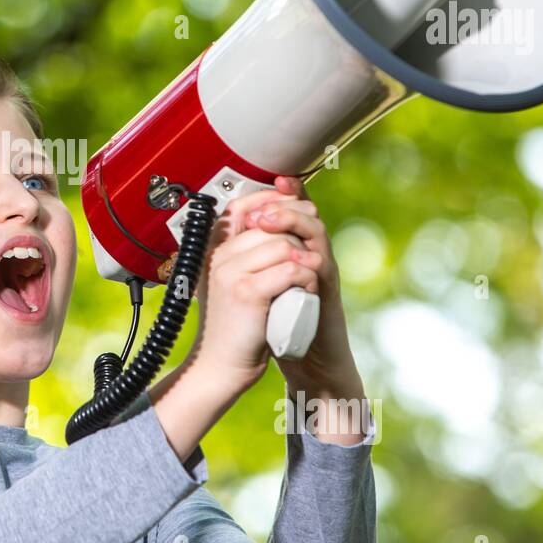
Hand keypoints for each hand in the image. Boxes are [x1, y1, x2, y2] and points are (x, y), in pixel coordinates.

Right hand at [187, 183, 319, 391]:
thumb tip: (275, 218)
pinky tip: (305, 293)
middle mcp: (218, 256)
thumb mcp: (232, 281)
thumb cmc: (233, 326)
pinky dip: (306, 280)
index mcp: (213, 250)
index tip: (295, 208)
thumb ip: (246, 253)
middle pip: (270, 225)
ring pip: (284, 245)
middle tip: (306, 262)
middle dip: (298, 239)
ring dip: (304, 262)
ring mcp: (230, 272)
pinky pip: (290, 270)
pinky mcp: (247, 291)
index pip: (242, 206)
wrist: (221, 365)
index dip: (271, 200)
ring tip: (304, 283)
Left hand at [252, 176, 363, 402]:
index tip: (270, 182)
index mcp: (292, 251)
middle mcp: (310, 256)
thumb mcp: (256, 288)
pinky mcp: (327, 294)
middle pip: (306, 214)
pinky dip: (309, 258)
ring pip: (316, 234)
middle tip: (262, 206)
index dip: (283, 194)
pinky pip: (322, 268)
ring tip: (268, 221)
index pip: (290, 212)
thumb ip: (246, 263)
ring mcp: (321, 273)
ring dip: (293, 223)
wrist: (305, 360)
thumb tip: (215, 239)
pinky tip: (296, 254)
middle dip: (285, 203)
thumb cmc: (277, 325)